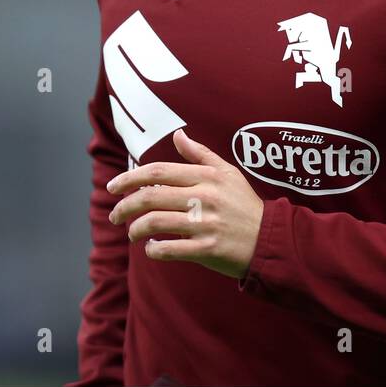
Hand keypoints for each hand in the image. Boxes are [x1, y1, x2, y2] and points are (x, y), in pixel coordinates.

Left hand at [106, 128, 264, 279]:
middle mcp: (204, 197)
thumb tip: (178, 135)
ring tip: (133, 233)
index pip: (158, 172)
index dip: (130, 178)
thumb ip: (200, 154)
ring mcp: (206, 224)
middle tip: (115, 215)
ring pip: (156, 223)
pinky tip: (151, 249)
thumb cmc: (245, 204)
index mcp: (207, 176)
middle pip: (151, 197)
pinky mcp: (208, 249)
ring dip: (136, 229)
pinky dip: (154, 250)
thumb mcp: (228, 173)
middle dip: (125, 206)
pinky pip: (171, 249)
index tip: (113, 187)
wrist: (272, 238)